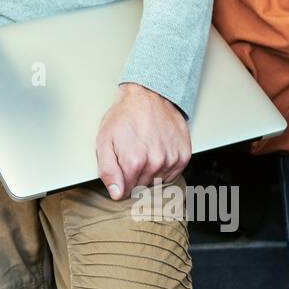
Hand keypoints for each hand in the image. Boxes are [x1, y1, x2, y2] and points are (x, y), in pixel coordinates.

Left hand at [94, 83, 191, 200]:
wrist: (148, 95)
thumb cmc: (125, 115)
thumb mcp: (104, 140)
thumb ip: (108, 170)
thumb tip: (116, 194)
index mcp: (134, 162)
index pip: (125, 191)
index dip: (120, 182)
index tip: (120, 168)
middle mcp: (155, 163)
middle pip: (141, 187)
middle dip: (134, 176)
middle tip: (131, 155)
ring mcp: (171, 159)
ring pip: (157, 182)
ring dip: (150, 172)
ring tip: (145, 151)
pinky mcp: (183, 155)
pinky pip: (172, 174)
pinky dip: (164, 168)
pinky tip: (157, 152)